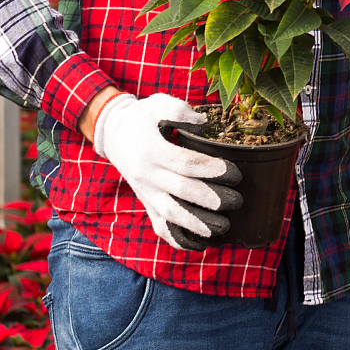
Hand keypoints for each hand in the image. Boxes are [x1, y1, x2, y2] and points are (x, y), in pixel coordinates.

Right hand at [91, 94, 242, 248]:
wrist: (113, 135)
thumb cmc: (142, 117)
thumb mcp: (157, 103)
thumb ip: (179, 110)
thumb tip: (202, 123)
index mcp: (151, 150)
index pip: (184, 163)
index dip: (210, 169)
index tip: (234, 172)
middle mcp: (146, 175)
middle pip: (181, 191)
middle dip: (210, 199)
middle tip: (236, 200)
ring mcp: (146, 193)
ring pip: (170, 214)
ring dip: (197, 224)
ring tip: (223, 228)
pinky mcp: (147, 204)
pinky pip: (161, 227)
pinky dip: (180, 239)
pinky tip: (201, 245)